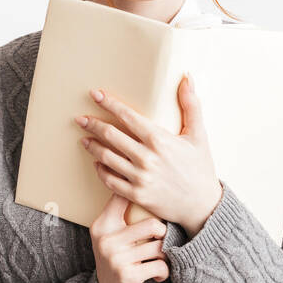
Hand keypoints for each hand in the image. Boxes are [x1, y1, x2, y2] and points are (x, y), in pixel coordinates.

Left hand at [76, 73, 223, 235]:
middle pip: (111, 136)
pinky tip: (96, 162)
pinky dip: (100, 170)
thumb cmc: (200, 168)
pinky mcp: (136, 195)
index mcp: (160, 140)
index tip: (95, 94)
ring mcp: (139, 178)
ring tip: (85, 138)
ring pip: (107, 158)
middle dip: (93, 124)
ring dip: (93, 146)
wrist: (203, 205)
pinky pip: (110, 180)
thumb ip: (191, 104)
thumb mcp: (198, 134)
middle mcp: (147, 158)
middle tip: (80, 118)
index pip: (127, 116)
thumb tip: (186, 77)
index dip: (109, 104)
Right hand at [91, 191, 167, 282]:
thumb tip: (148, 191)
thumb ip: (122, 217)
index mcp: (102, 226)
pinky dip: (164, 272)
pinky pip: (160, 266)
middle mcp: (106, 240)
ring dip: (164, 256)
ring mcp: (116, 258)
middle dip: (163, 234)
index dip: (142, 195)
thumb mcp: (111, 238)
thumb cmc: (117, 263)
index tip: (155, 201)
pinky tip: (157, 275)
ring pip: (159, 246)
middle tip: (161, 241)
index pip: (123, 198)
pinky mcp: (128, 276)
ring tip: (158, 261)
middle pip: (152, 224)